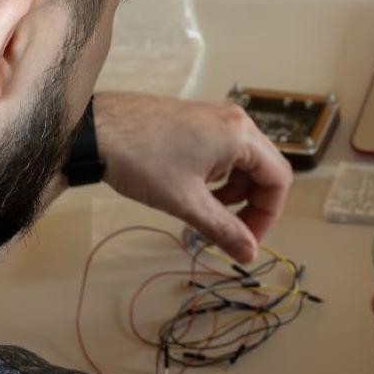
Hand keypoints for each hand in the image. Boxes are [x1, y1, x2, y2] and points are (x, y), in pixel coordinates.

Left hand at [94, 92, 290, 264]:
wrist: (95, 129)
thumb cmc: (142, 162)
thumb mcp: (186, 202)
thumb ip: (224, 230)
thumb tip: (249, 255)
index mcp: (241, 135)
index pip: (279, 179)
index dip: (268, 215)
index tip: (247, 241)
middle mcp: (235, 121)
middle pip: (264, 169)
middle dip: (251, 205)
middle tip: (229, 232)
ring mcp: (216, 117)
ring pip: (244, 162)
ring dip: (234, 193)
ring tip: (207, 213)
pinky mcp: (198, 119)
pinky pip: (224, 152)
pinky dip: (219, 177)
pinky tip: (195, 191)